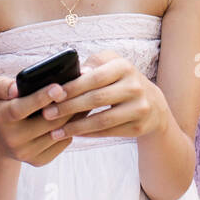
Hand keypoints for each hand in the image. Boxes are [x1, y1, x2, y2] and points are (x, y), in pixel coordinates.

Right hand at [0, 75, 78, 167]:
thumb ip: (3, 86)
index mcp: (2, 118)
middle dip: (66, 106)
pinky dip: (71, 130)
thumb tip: (16, 88)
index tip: (58, 88)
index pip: (22, 108)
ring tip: (84, 102)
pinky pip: (61, 144)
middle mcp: (13, 139)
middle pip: (47, 122)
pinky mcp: (38, 161)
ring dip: (73, 117)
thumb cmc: (2, 108)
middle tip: (82, 91)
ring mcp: (26, 153)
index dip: (41, 98)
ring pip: (58, 133)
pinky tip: (77, 118)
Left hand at [37, 50, 168, 140]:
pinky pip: (108, 132)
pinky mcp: (138, 127)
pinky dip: (88, 134)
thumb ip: (91, 65)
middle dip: (68, 108)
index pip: (94, 77)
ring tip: (55, 131)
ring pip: (101, 120)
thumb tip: (72, 74)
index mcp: (124, 67)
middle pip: (96, 99)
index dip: (73, 87)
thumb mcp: (110, 65)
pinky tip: (73, 135)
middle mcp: (134, 86)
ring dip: (75, 127)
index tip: (52, 95)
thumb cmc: (120, 80)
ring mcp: (139, 108)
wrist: (151, 103)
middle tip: (47, 114)